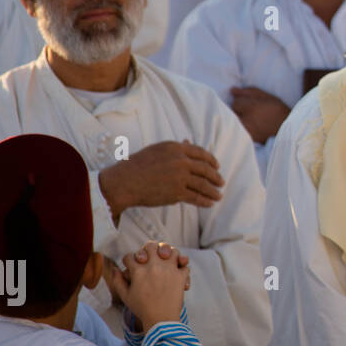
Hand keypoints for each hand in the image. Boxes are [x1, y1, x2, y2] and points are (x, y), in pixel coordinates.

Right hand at [98, 140, 223, 218]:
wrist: (124, 182)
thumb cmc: (137, 165)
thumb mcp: (157, 150)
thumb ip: (175, 148)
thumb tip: (188, 142)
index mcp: (176, 148)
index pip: (201, 153)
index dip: (211, 160)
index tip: (217, 166)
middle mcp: (180, 161)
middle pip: (205, 169)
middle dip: (215, 177)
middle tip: (221, 182)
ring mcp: (180, 177)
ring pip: (203, 184)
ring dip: (213, 191)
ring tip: (218, 195)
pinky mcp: (177, 192)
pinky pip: (196, 197)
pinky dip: (205, 201)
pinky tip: (210, 203)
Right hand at [109, 241, 187, 332]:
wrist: (161, 320)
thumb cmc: (142, 308)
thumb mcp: (126, 296)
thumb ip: (118, 281)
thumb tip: (115, 269)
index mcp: (138, 271)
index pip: (130, 256)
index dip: (128, 260)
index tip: (131, 265)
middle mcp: (154, 267)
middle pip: (151, 245)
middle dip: (148, 248)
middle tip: (149, 257)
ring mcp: (169, 270)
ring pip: (171, 250)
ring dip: (168, 253)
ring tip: (166, 259)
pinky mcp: (180, 276)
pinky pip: (184, 263)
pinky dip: (182, 264)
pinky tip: (177, 269)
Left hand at [230, 87, 290, 143]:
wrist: (288, 131)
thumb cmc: (278, 110)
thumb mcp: (267, 97)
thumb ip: (248, 92)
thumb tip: (232, 90)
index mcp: (252, 108)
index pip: (235, 103)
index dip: (242, 102)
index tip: (250, 104)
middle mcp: (247, 121)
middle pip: (232, 114)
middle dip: (238, 112)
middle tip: (249, 113)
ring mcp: (247, 133)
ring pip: (234, 123)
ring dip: (239, 120)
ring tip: (250, 120)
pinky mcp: (248, 140)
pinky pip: (239, 132)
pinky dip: (242, 129)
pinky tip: (251, 127)